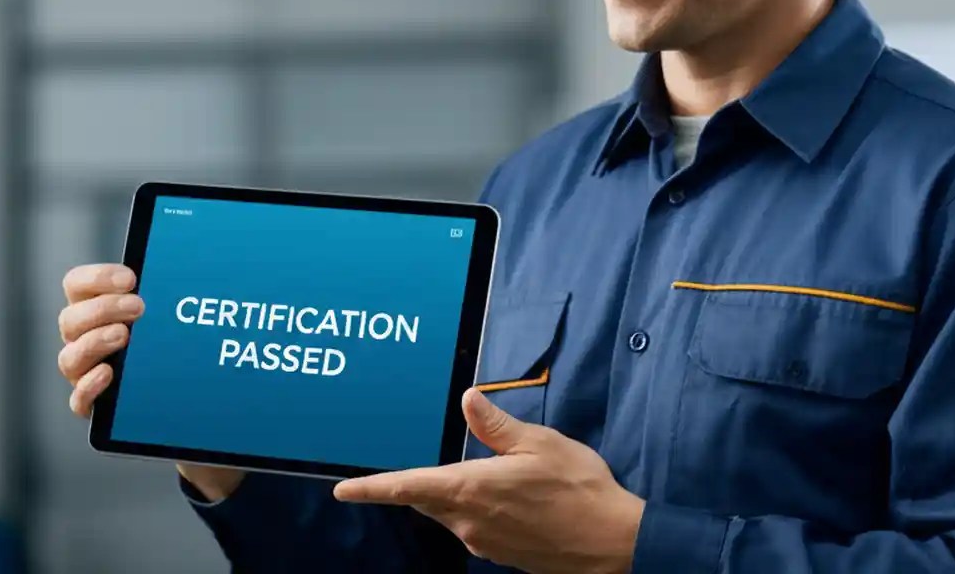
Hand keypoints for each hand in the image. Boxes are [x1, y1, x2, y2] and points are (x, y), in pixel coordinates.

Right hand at [57, 263, 244, 500]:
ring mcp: (85, 371)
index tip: (131, 279)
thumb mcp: (171, 312)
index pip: (77, 284)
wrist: (185, 389)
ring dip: (94, 343)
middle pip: (70, 319)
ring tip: (125, 336)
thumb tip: (192, 264)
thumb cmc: (173, 339)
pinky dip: (89, 386)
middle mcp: (82, 338)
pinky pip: (79, 399)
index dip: (97, 278)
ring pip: (69, 358)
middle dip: (104, 309)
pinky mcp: (95, 403)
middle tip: (139, 307)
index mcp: (94, 307)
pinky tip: (109, 374)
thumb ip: (167, 291)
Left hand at [334, 388, 645, 573]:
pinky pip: (478, 528)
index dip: (371, 488)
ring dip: (458, 495)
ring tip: (488, 476)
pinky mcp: (503, 555)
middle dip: (422, 485)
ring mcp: (485, 543)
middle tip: (423, 469)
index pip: (407, 487)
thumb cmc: (578, 489)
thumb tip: (468, 400)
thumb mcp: (538, 444)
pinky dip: (482, 510)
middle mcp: (468, 522)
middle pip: (429, 501)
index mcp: (470, 489)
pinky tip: (510, 499)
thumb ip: (496, 426)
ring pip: (454, 514)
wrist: (611, 544)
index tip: (343, 489)